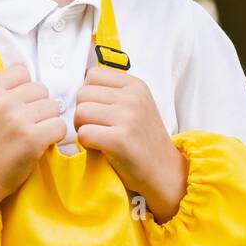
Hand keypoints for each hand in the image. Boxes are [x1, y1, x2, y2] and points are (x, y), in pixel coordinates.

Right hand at [0, 63, 65, 214]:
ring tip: (31, 135)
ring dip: (48, 121)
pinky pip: (60, 126)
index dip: (25, 89)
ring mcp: (17, 119)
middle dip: (39, 106)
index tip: (18, 105)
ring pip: (54, 106)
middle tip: (26, 125)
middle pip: (41, 89)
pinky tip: (40, 144)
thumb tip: (33, 78)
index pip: (21, 71)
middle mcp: (2, 101)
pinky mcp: (32, 139)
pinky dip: (55, 137)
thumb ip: (3, 91)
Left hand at [73, 62, 186, 222]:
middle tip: (98, 128)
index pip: (92, 75)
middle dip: (83, 113)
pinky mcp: (120, 140)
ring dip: (83, 128)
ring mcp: (128, 118)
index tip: (100, 110)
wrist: (164, 170)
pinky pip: (84, 134)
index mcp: (136, 85)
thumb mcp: (136, 105)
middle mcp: (133, 98)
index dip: (89, 94)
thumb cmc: (143, 139)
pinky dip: (87, 144)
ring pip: (80, 113)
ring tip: (99, 138)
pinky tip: (102, 148)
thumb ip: (113, 92)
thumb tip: (81, 82)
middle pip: (83, 94)